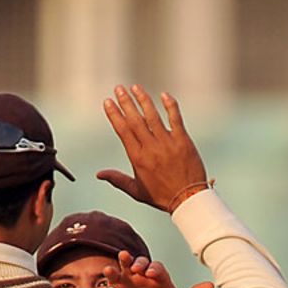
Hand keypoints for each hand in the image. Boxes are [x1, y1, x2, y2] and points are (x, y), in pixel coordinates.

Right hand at [98, 85, 209, 213]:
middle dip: (126, 102)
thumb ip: (118, 180)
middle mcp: (151, 148)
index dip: (115, 115)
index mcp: (138, 158)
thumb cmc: (162, 196)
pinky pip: (175, 118)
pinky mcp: (183, 141)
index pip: (123, 131)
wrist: (188, 200)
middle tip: (119, 88)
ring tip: (135, 87)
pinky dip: (170, 106)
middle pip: (135, 120)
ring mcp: (167, 143)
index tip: (108, 102)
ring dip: (143, 99)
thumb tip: (99, 174)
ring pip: (153, 116)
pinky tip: (163, 95)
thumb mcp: (137, 191)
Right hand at [104, 251, 213, 287]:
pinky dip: (111, 271)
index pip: (158, 269)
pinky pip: (113, 275)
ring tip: (123, 257)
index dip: (155, 269)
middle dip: (141, 263)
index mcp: (158, 278)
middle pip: (143, 263)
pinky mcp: (117, 285)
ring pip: (127, 264)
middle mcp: (144, 275)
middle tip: (139, 269)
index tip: (151, 275)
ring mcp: (130, 278)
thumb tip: (211, 286)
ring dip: (126, 259)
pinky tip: (108, 269)